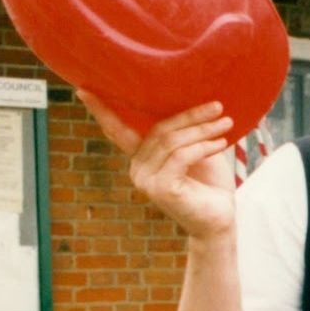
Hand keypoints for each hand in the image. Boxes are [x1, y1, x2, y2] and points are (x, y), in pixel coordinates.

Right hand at [77, 90, 237, 239]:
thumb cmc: (210, 185)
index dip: (101, 110)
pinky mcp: (160, 188)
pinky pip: (181, 156)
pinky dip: (203, 146)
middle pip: (159, 130)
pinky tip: (221, 143)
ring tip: (226, 123)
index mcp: (140, 157)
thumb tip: (194, 100)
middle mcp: (137, 168)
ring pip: (171, 141)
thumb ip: (185, 132)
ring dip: (202, 130)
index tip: (83, 90)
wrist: (220, 220)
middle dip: (190, 116)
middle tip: (217, 105)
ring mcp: (146, 180)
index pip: (117, 131)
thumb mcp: (198, 151)